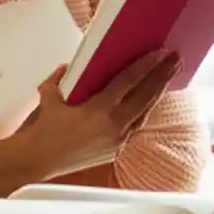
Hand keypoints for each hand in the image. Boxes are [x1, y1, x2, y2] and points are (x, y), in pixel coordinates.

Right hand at [17, 49, 180, 177]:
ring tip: (166, 78)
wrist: (38, 160)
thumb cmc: (42, 129)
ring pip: (144, 112)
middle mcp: (115, 124)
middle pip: (146, 96)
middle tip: (175, 60)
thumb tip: (66, 68)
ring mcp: (118, 139)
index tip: (161, 52)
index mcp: (100, 108)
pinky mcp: (116, 149)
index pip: (129, 81)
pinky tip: (146, 103)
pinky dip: (142, 112)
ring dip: (156, 94)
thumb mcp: (47, 96)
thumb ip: (59, 79)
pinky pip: (134, 127)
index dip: (147, 65)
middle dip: (162, 76)